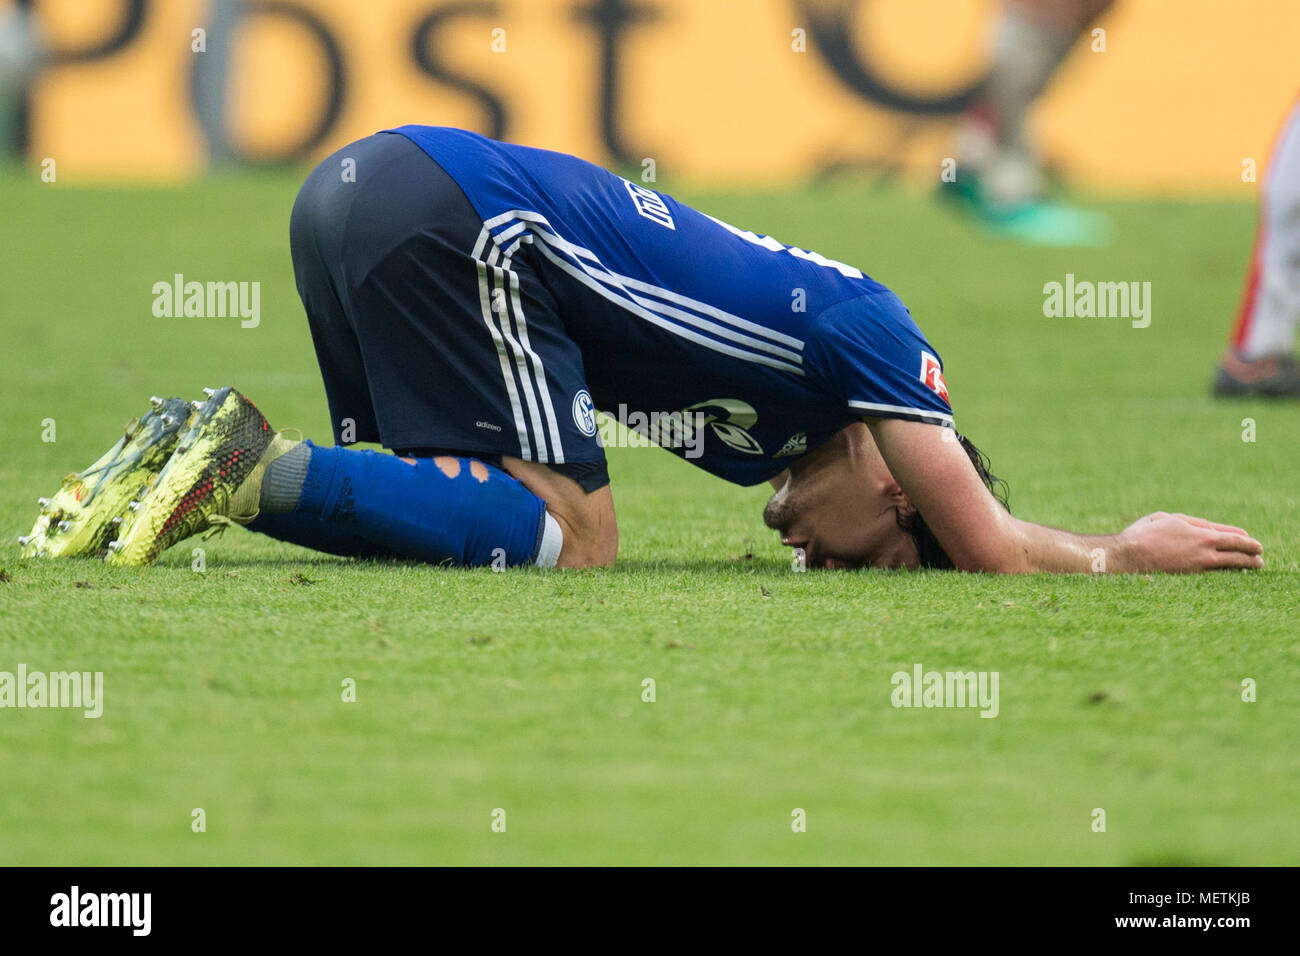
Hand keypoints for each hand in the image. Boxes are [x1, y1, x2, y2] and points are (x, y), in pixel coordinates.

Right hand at [1119, 512, 1262, 572]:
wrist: (1128, 556)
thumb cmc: (1146, 533)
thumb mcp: (1170, 518)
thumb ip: (1194, 523)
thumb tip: (1213, 530)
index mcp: (1203, 535)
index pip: (1235, 539)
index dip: (1247, 542)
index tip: (1254, 544)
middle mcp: (1206, 553)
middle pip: (1238, 555)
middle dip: (1252, 555)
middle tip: (1259, 557)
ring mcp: (1199, 568)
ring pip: (1229, 568)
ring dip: (1244, 566)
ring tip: (1253, 566)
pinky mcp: (1190, 579)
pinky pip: (1215, 576)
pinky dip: (1226, 573)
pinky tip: (1229, 573)